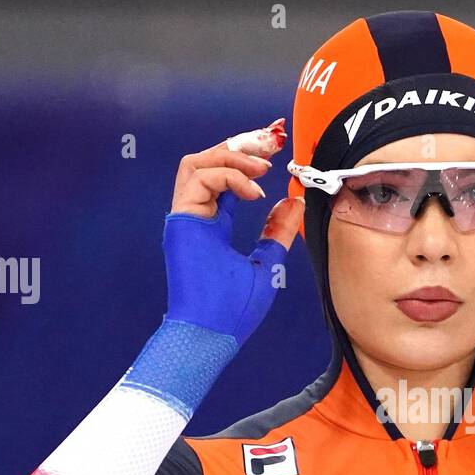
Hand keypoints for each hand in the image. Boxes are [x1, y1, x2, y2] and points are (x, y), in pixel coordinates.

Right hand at [164, 122, 304, 345]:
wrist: (211, 334)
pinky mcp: (181, 220)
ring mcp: (186, 216)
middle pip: (209, 160)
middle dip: (242, 145)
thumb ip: (276, 232)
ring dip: (232, 156)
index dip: (249, 157)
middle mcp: (197, 216)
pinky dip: (228, 175)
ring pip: (197, 161)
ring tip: (263, 167)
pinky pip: (197, 177)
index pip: (227, 178)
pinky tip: (254, 192)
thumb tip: (292, 202)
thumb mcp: (268, 263)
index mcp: (213, 226)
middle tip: (273, 141)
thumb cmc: (233, 310)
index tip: (277, 146)